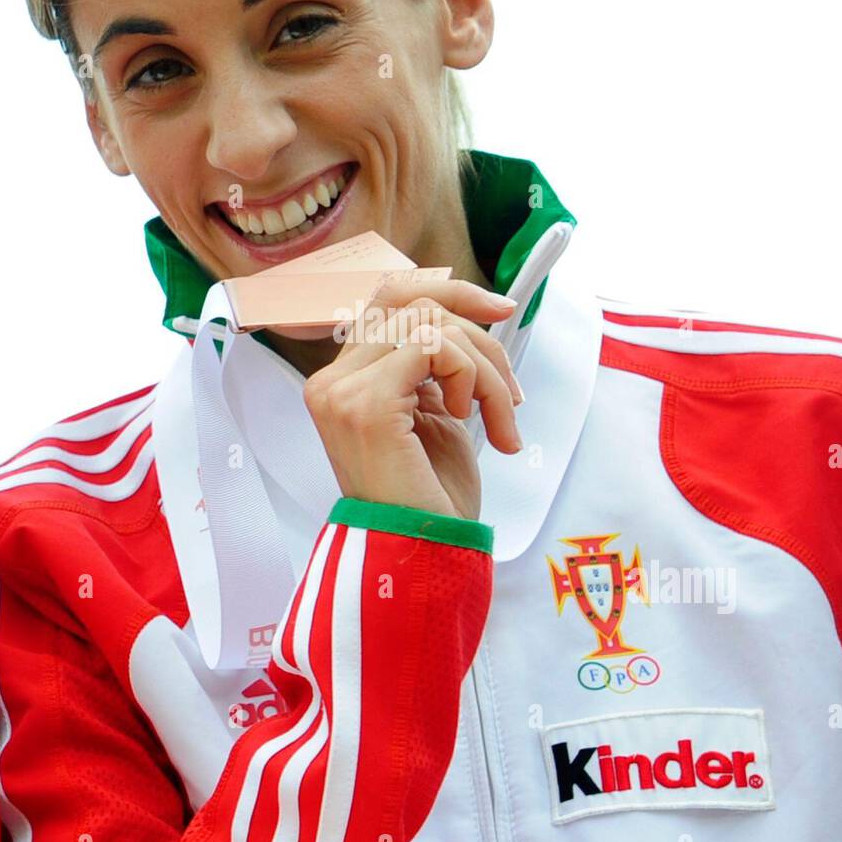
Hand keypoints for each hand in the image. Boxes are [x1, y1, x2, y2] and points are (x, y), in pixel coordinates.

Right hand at [303, 277, 522, 519]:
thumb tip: (461, 316)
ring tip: (497, 416)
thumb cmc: (431, 496)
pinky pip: (435, 347)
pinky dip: (471, 376)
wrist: (424, 550)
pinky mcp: (367, 403)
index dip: (447, 291)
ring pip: (430, 324)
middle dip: (479, 338)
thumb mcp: (433, 414)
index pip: (388, 300)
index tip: (500, 308)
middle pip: (412, 303)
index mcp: (342, 381)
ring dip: (483, 367)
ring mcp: (343, 390)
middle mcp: (331, 381)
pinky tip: (471, 416)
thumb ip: (432, 367)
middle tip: (510, 392)